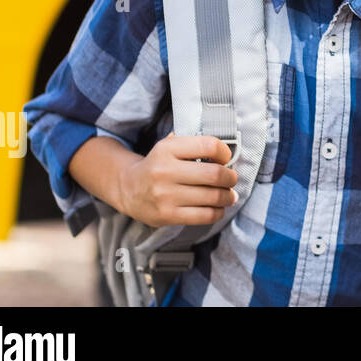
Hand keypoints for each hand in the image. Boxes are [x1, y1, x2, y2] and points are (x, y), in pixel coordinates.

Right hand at [118, 132, 238, 227]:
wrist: (128, 188)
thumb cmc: (158, 165)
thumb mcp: (170, 146)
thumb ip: (194, 145)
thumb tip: (227, 156)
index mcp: (167, 149)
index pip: (208, 146)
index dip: (224, 152)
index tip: (226, 158)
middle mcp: (164, 171)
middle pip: (214, 174)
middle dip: (231, 177)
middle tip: (232, 179)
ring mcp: (164, 195)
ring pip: (212, 197)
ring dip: (228, 196)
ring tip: (229, 195)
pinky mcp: (166, 215)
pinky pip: (204, 216)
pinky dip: (218, 212)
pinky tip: (219, 208)